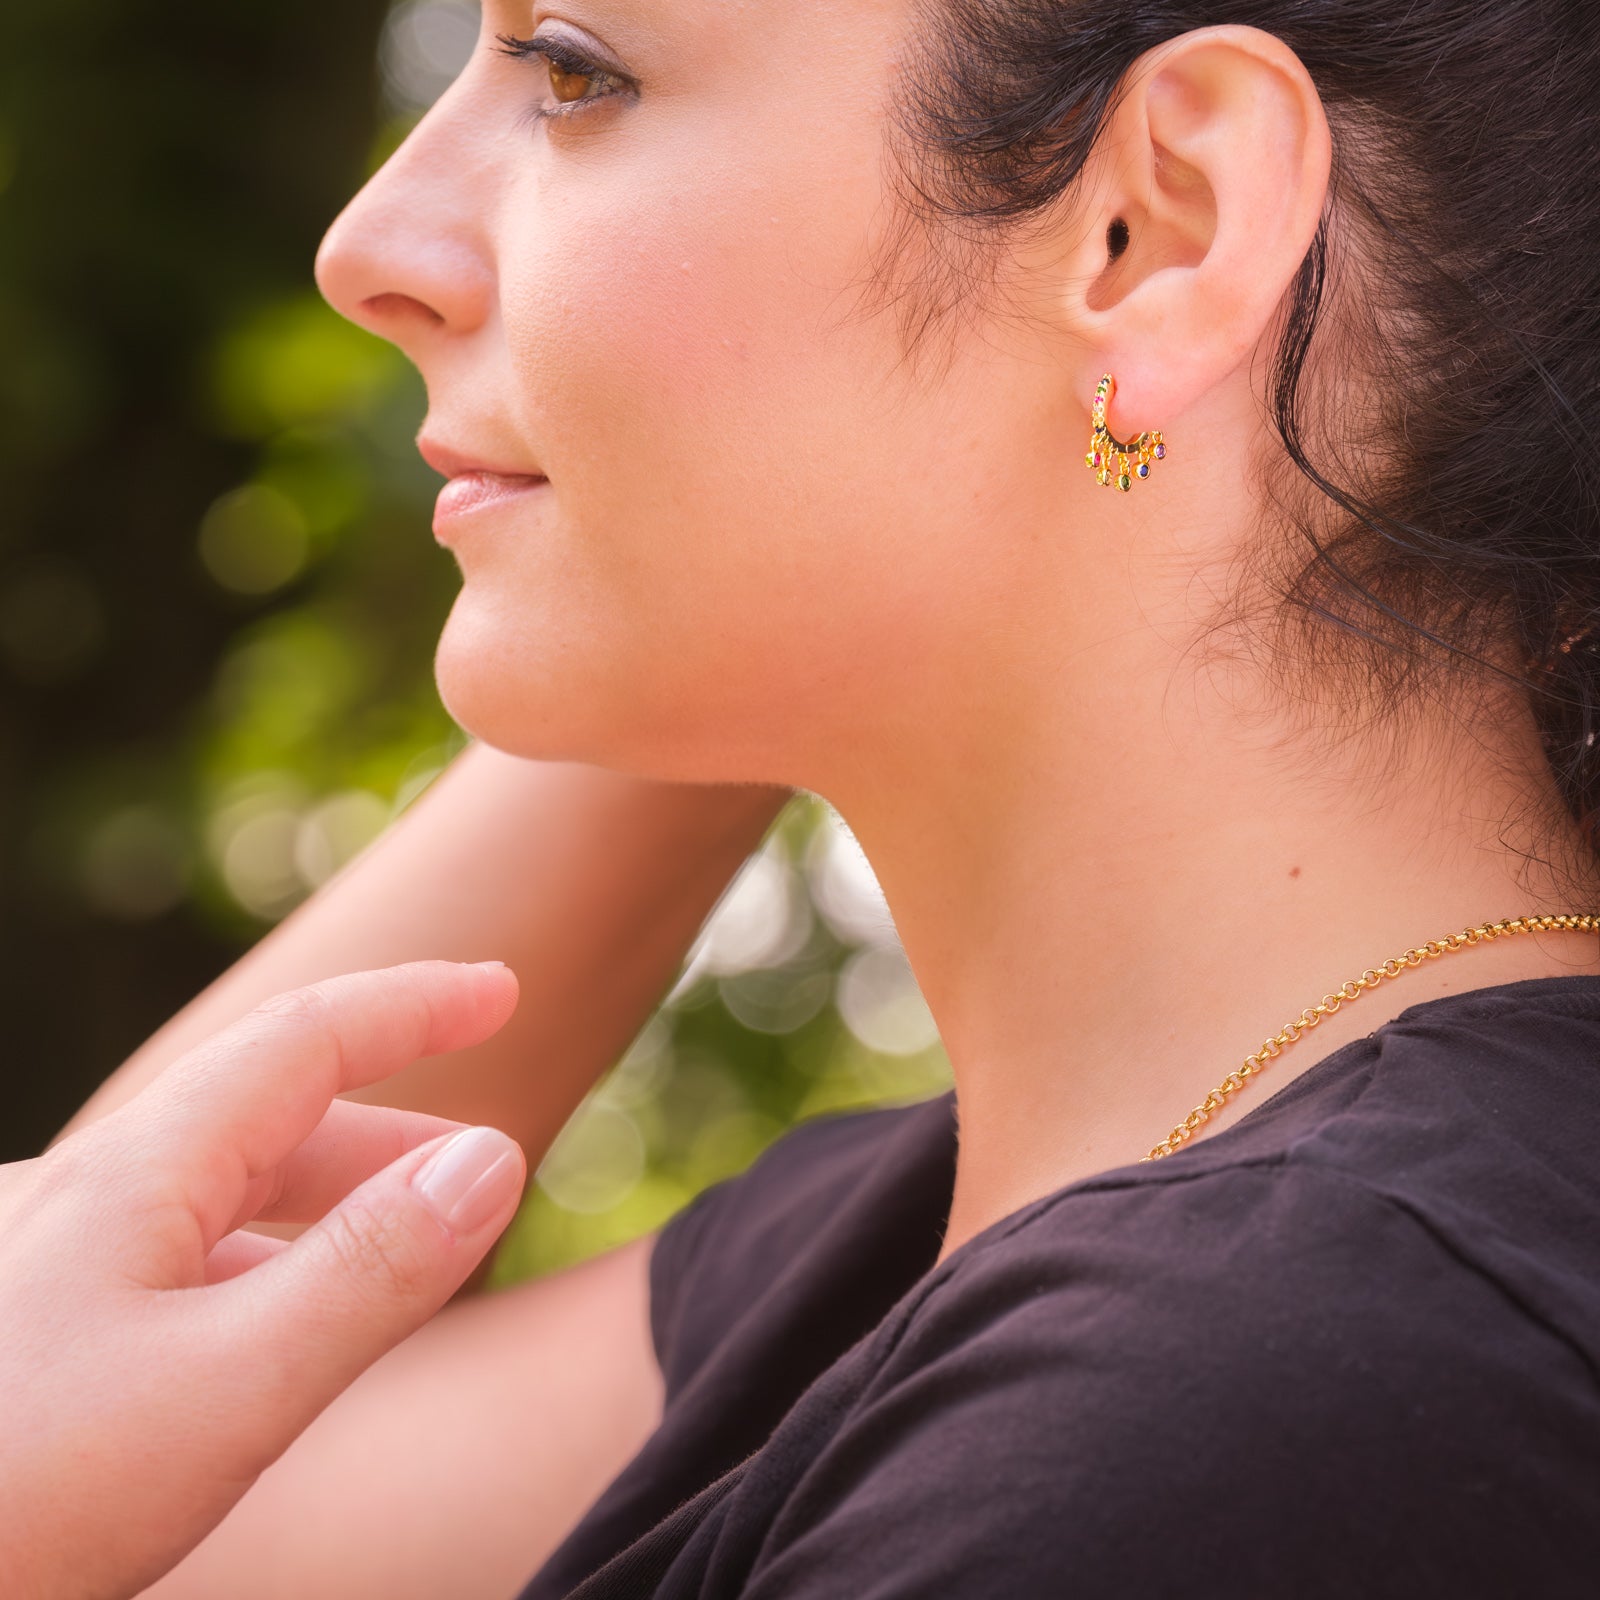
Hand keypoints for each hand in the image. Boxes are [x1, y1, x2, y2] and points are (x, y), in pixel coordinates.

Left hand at [0, 959, 527, 1599]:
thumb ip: (367, 1274)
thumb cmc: (18, 1504)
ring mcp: (39, 1264)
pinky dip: (257, 1267)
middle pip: (263, 1117)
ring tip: (396, 1256)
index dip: (412, 1005)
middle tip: (484, 1169)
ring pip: (213, 1195)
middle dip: (389, 1129)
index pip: (301, 1040)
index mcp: (135, 1177)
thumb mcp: (225, 1391)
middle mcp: (81, 1197)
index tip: (500, 990)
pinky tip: (259, 1338)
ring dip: (323, 1204)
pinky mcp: (21, 1336)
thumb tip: (491, 1160)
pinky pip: (167, 1260)